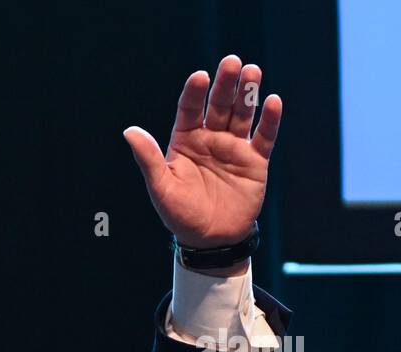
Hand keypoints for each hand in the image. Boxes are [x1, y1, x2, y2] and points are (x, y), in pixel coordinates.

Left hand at [123, 54, 282, 248]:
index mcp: (185, 141)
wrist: (210, 240)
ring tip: (252, 72)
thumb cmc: (180, 214)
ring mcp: (233, 148)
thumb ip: (148, 158)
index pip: (190, 110)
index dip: (194, 93)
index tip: (199, 77)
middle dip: (225, 84)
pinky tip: (271, 101)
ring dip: (248, 93)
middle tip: (231, 62)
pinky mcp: (255, 160)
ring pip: (242, 114)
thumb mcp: (160, 187)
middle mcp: (210, 139)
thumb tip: (129, 131)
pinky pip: (263, 136)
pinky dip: (269, 120)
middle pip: (219, 105)